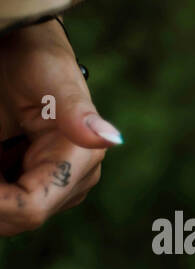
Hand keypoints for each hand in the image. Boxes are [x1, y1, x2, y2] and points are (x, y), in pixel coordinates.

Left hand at [0, 19, 120, 235]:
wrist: (25, 49)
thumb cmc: (36, 56)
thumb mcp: (51, 78)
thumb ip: (77, 110)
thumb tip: (109, 139)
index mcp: (81, 161)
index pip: (31, 208)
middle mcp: (74, 181)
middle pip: (19, 219)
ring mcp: (56, 186)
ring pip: (10, 217)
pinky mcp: (37, 183)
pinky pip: (7, 202)